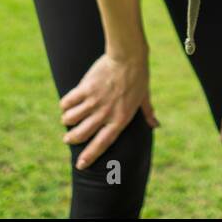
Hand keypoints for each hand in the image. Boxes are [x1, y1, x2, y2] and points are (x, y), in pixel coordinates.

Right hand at [60, 51, 158, 169]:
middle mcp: (105, 114)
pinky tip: (66, 104)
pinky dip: (65, 105)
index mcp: (120, 119)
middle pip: (82, 134)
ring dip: (67, 120)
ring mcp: (94, 101)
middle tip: (67, 139)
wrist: (128, 56)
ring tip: (67, 118)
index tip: (80, 165)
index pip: (102, 143)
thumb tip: (156, 125)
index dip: (90, 155)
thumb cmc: (138, 76)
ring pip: (71, 119)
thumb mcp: (144, 97)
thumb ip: (147, 113)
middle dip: (72, 139)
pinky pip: (68, 102)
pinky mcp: (85, 88)